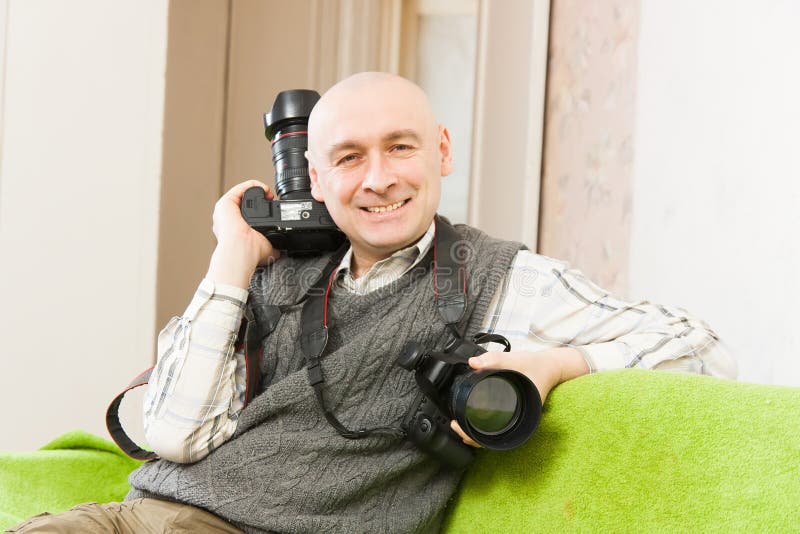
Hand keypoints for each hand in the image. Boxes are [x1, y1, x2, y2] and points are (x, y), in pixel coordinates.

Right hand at [206, 180, 280, 287]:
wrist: (242, 249)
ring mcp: (225, 211)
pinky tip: (264, 188)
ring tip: (268, 192)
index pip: (245, 215)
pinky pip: (239, 188)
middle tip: (270, 199)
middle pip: (243, 203)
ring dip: (256, 190)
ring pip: (241, 194)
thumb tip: (280, 252)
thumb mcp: (265, 249)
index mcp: (235, 231)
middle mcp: (228, 221)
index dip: (259, 210)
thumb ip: (272, 247)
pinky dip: (252, 185)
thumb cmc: (250, 253)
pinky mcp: (225, 203)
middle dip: (258, 199)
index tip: (272, 209)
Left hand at [450, 347, 588, 447]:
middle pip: (491, 439)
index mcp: (519, 411)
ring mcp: (515, 416)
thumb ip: (494, 359)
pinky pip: (497, 424)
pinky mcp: (512, 411)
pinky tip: (472, 420)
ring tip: (460, 426)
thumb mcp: (515, 360)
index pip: (495, 434)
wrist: (551, 366)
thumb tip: (473, 363)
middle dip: (471, 437)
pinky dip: (483, 425)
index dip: (475, 437)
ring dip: (476, 433)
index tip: (460, 429)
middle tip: (456, 426)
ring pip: (493, 434)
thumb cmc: (536, 365)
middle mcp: (518, 419)